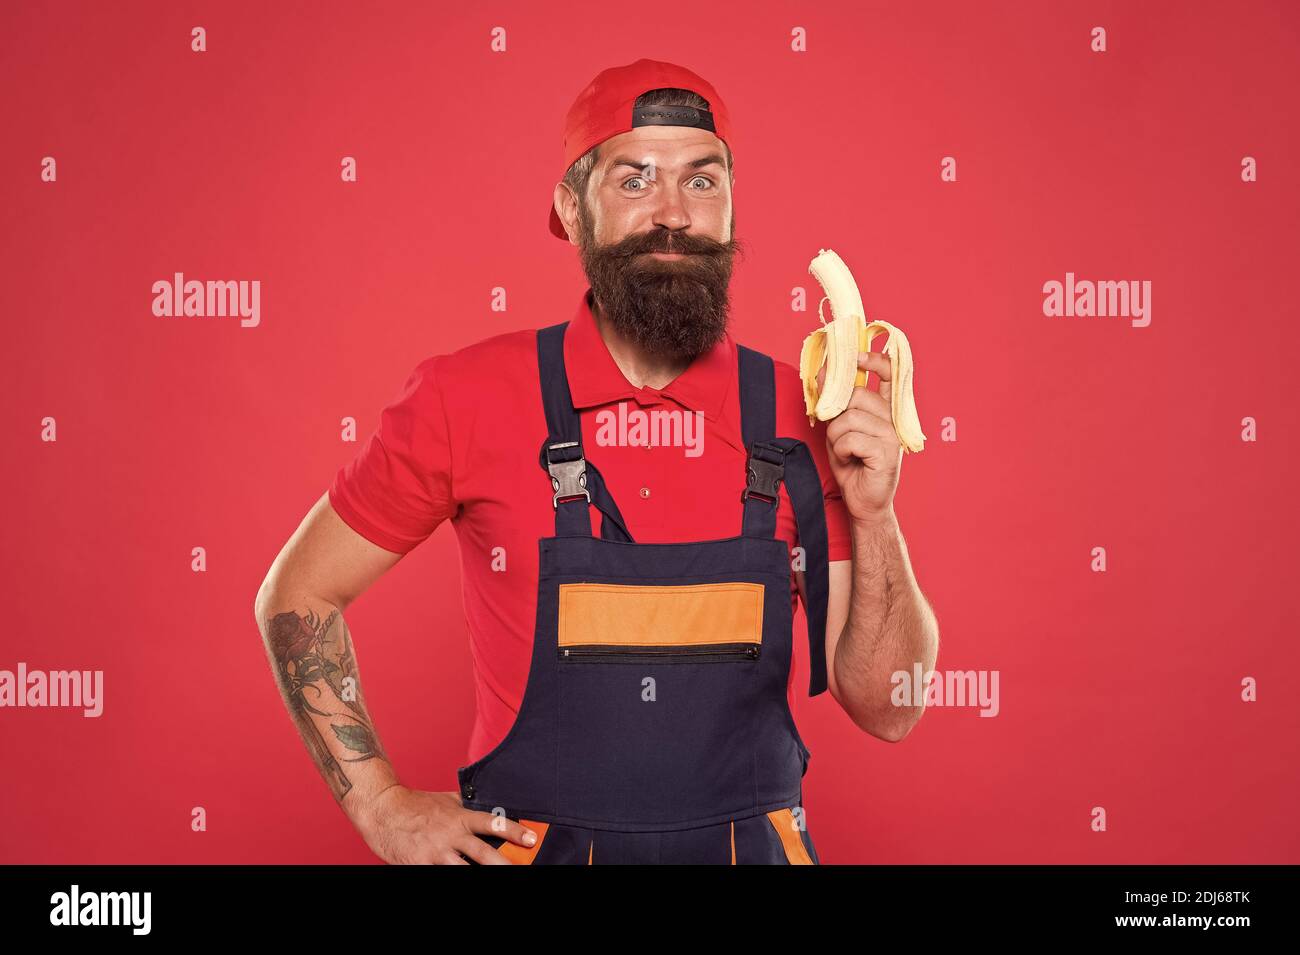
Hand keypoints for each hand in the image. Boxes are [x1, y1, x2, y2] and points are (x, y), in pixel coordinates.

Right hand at [353, 784, 538, 864]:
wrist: (383, 810)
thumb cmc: (416, 805)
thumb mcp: (446, 799)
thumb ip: (466, 804)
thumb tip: (487, 801)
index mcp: (460, 817)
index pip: (492, 822)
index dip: (514, 831)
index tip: (532, 838)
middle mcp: (451, 834)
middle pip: (484, 853)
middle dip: (505, 864)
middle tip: (522, 869)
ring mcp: (436, 852)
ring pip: (464, 870)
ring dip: (481, 876)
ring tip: (498, 881)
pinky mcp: (421, 864)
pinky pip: (441, 876)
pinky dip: (451, 878)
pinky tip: (460, 880)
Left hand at [817, 350, 901, 522]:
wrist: (862, 502)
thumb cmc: (851, 465)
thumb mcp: (839, 428)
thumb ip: (836, 403)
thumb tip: (823, 373)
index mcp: (884, 410)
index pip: (889, 373)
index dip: (874, 360)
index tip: (855, 356)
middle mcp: (892, 419)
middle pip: (858, 395)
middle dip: (836, 413)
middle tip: (837, 434)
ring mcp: (892, 435)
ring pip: (850, 417)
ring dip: (836, 437)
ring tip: (843, 452)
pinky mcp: (887, 453)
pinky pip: (851, 439)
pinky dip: (841, 450)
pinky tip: (850, 460)